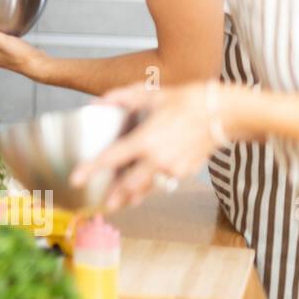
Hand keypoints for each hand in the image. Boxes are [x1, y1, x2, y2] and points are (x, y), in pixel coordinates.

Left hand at [69, 81, 220, 211]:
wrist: (223, 113)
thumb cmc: (187, 101)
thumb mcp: (151, 94)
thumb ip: (121, 98)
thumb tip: (96, 103)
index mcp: (144, 140)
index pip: (111, 158)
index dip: (90, 169)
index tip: (75, 179)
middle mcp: (157, 159)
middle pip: (128, 185)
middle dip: (114, 196)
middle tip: (104, 203)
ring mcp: (172, 169)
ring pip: (147, 187)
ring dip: (133, 195)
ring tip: (123, 201)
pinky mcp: (185, 172)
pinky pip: (163, 180)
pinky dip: (154, 182)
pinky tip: (148, 182)